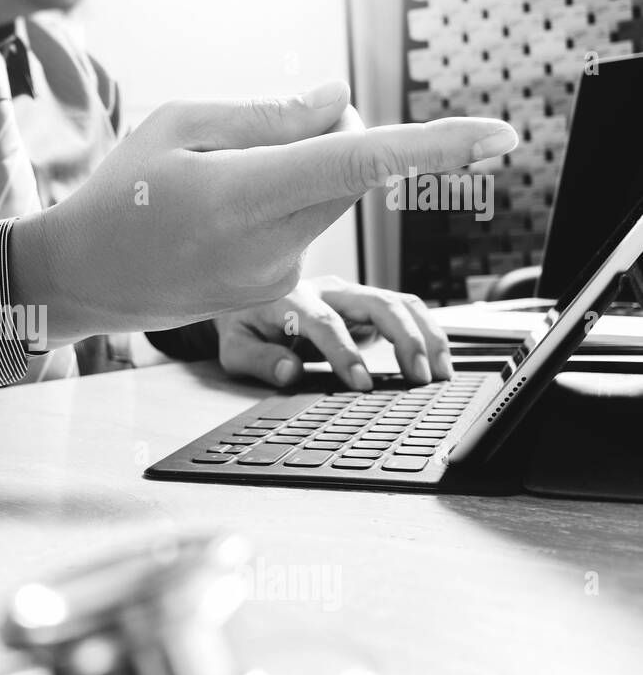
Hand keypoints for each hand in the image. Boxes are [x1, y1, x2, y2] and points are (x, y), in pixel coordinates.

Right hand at [9, 79, 517, 348]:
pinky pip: (308, 233)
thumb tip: (340, 104)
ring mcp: (274, 280)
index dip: (431, 147)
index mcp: (239, 196)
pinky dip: (283, 211)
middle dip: (330, 140)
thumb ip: (267, 115)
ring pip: (331, 203)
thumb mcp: (177, 125)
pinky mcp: (275, 295)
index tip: (497, 138)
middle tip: (254, 141)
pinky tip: (219, 225)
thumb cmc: (121, 195)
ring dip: (303, 179)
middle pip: (351, 171)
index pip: (355, 164)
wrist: (81, 279)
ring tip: (220, 193)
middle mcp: (267, 247)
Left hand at [216, 275, 452, 389]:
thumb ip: (259, 360)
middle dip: (404, 339)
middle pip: (376, 303)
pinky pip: (404, 311)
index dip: (345, 353)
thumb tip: (289, 371)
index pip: (324, 322)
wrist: (251, 301)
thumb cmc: (245, 326)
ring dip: (425, 335)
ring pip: (398, 302)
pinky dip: (426, 332)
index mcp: (291, 299)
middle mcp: (327, 290)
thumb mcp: (235, 349)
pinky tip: (437, 359)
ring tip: (439, 373)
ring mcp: (350, 293)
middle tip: (419, 378)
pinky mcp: (366, 304)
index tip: (362, 384)